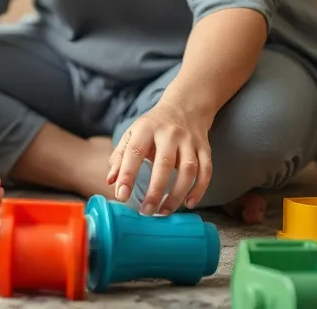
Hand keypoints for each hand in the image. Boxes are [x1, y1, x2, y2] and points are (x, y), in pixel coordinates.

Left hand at [108, 100, 212, 214]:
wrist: (185, 106)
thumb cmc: (153, 126)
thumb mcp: (133, 134)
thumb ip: (120, 157)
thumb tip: (110, 181)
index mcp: (146, 128)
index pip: (134, 152)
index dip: (127, 175)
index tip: (121, 195)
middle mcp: (169, 133)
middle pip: (164, 164)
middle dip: (155, 191)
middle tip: (147, 211)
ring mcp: (189, 141)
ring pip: (188, 170)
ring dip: (177, 194)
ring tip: (165, 211)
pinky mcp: (205, 148)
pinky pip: (206, 171)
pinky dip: (199, 189)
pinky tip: (189, 204)